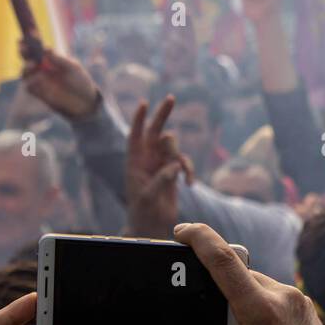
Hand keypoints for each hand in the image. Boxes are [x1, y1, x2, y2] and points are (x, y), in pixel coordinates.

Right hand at [21, 45, 101, 119]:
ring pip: (25, 72)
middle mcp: (42, 68)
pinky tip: (39, 79)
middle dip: (24, 51)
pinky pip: (29, 86)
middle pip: (27, 58)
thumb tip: (47, 48)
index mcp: (50, 59)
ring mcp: (39, 80)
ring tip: (33, 64)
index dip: (31, 41)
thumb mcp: (73, 68)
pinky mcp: (38, 93)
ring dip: (26, 67)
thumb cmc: (80, 81)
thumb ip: (59, 60)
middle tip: (23, 47)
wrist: (84, 101)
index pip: (37, 48)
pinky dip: (32, 82)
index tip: (29, 33)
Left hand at [125, 97, 192, 238]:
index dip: (139, 120)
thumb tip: (175, 165)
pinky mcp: (173, 172)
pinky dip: (189, 171)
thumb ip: (160, 180)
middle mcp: (147, 159)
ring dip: (180, 157)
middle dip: (163, 114)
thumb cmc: (143, 212)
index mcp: (134, 163)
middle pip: (156, 131)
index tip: (144, 104)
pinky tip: (190, 184)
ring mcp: (161, 164)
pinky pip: (184, 162)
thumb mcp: (148, 197)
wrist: (152, 226)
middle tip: (171, 98)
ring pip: (174, 147)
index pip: (135, 136)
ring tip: (183, 177)